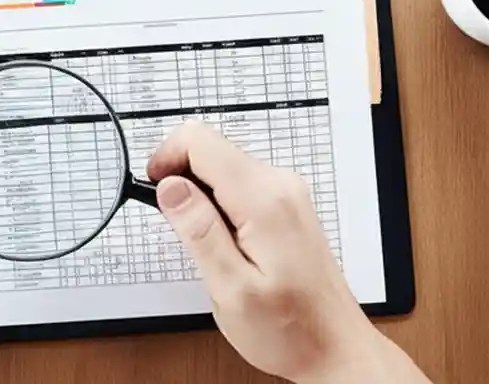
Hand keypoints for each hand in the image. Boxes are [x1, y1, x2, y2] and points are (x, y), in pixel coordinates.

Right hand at [148, 122, 427, 383]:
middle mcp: (279, 185)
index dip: (167, 158)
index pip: (200, 141)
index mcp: (264, 200)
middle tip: (180, 233)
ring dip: (201, 198)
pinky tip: (225, 247)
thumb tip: (170, 187)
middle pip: (211, 151)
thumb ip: (199, 231)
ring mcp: (286, 193)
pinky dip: (220, 207)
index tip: (153, 190)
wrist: (335, 348)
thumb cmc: (289, 330)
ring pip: (222, 168)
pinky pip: (239, 186)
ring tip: (207, 249)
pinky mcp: (286, 204)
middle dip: (182, 182)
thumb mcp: (231, 289)